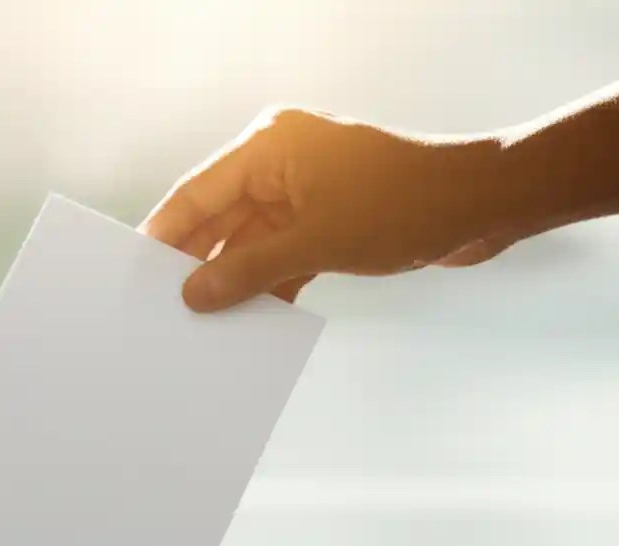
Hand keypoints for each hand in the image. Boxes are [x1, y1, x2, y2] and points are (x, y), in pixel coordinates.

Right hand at [139, 107, 525, 311]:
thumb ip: (249, 270)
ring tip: (207, 325)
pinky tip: (256, 320)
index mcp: (270, 146)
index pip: (198, 193)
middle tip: (166, 310)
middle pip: (221, 218)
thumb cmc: (406, 205)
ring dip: (238, 279)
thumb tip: (196, 295)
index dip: (164, 235)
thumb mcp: (316, 243)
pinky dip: (273, 281)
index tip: (135, 273)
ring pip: (253, 240)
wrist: (483, 204)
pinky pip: (284, 251)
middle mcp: (282, 162)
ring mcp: (307, 190)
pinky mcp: (329, 216)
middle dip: (199, 263)